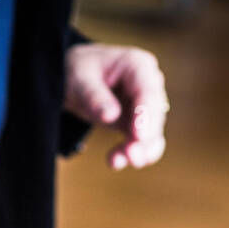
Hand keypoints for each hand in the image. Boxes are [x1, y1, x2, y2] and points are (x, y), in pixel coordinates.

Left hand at [63, 43, 167, 169]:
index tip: (140, 136)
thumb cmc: (78, 71)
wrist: (74, 78)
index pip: (148, 92)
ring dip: (139, 151)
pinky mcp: (137, 123)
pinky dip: (129, 154)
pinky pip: (140, 142)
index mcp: (138, 65)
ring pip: (151, 132)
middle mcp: (147, 85)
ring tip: (117, 162)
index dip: (146, 115)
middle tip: (131, 156)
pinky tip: (114, 161)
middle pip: (155, 115)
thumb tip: (111, 116)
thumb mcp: (80, 80)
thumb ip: (94, 96)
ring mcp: (144, 105)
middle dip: (145, 138)